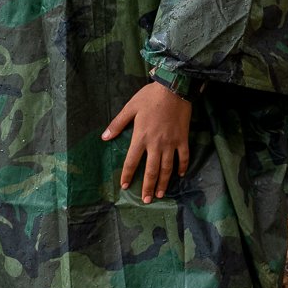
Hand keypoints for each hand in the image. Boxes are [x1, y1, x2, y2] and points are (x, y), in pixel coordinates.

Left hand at [102, 81, 191, 201]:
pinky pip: (184, 156)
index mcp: (141, 137)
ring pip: (167, 168)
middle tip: (146, 200)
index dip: (128, 175)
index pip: (132, 161)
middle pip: (151, 170)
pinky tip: (180, 175)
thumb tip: (104, 137)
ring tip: (160, 194)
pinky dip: (182, 167)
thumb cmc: (150, 97)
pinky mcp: (182, 138)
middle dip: (148, 187)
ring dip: (163, 182)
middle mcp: (156, 144)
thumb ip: (117, 124)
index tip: (125, 186)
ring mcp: (171, 143)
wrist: (174, 88)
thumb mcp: (130, 107)